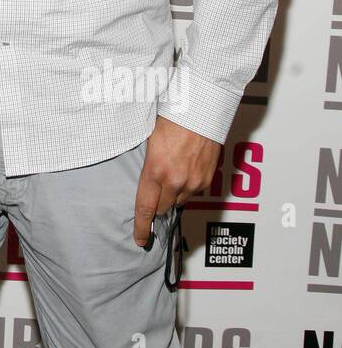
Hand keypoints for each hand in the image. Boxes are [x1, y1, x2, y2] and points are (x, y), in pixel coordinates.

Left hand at [133, 114, 219, 246]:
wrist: (200, 109)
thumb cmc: (172, 118)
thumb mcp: (149, 140)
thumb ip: (148, 165)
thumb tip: (145, 180)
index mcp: (155, 171)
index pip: (145, 208)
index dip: (141, 226)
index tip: (140, 239)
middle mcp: (176, 180)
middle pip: (163, 208)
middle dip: (157, 205)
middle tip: (154, 195)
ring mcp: (194, 181)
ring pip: (180, 200)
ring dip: (173, 194)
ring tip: (171, 174)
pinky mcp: (207, 179)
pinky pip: (194, 191)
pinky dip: (188, 186)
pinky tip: (185, 170)